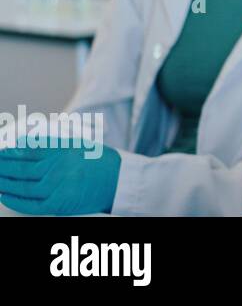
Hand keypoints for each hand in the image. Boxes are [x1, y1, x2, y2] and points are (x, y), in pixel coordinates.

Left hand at [0, 139, 121, 215]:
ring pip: (22, 186)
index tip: (1, 152)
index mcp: (63, 149)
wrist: (121, 181)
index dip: (10, 152)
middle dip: (2, 166)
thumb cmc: (102, 163)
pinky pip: (31, 203)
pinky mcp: (60, 202)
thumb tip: (26, 146)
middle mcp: (58, 166)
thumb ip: (54, 145)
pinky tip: (4, 196)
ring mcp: (57, 185)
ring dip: (4, 183)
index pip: (28, 150)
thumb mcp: (80, 144)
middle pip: (21, 167)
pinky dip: (16, 200)